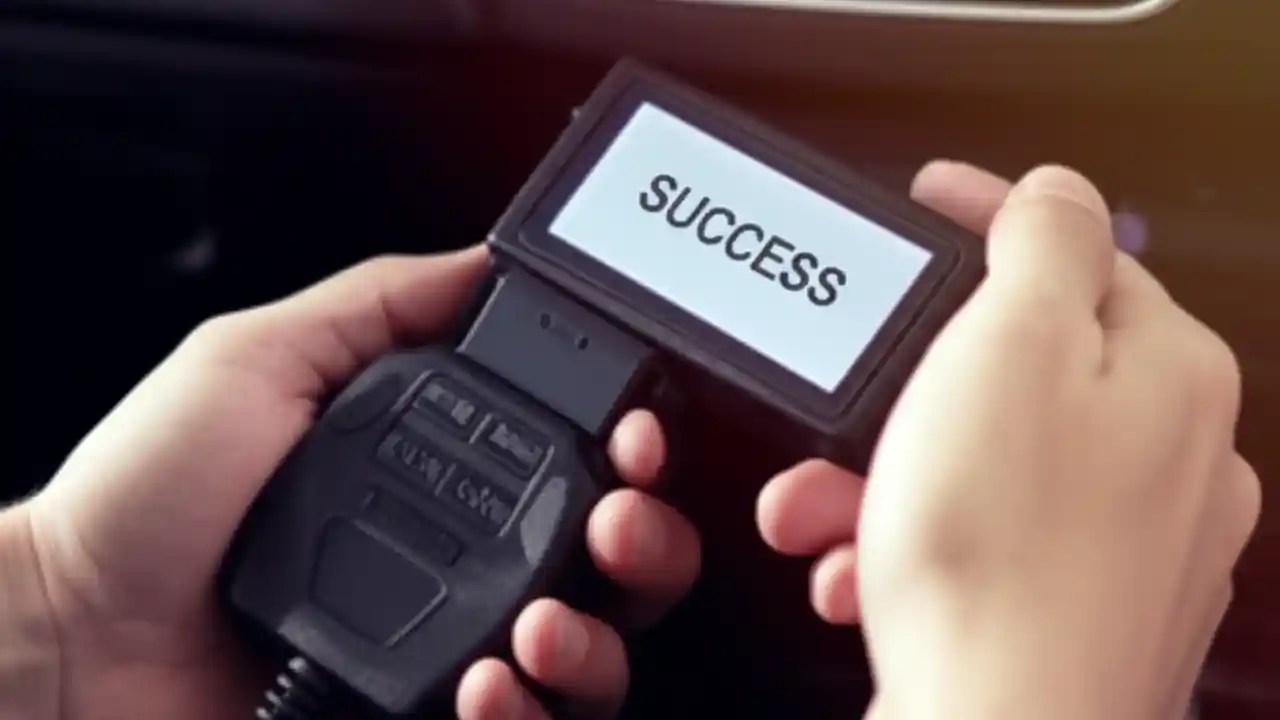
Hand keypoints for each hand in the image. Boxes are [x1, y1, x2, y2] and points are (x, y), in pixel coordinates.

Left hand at [0, 246, 699, 719]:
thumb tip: (484, 259)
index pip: (581, 456)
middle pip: (618, 563)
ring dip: (595, 642)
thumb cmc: (147, 496)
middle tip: (614, 524)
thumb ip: (381, 302)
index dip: (634, 444)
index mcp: (446, 469)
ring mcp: (453, 648)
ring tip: (541, 626)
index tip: (636, 433)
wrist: (74, 629)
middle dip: (646, 542)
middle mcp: (466, 561)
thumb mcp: (263, 357)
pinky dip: (528, 713)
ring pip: (594, 657)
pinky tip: (488, 688)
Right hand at [757, 162, 1260, 718]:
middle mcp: (1166, 460)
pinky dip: (906, 544)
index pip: (1079, 252)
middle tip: (841, 395)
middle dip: (904, 382)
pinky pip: (974, 542)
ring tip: (823, 510)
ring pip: (982, 463)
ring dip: (884, 473)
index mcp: (1167, 375)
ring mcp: (1124, 546)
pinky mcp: (1070, 611)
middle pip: (1017, 369)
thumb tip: (1056, 193)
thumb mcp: (1007, 349)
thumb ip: (1042, 246)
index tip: (927, 199)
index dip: (989, 215)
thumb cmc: (1003, 561)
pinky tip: (860, 572)